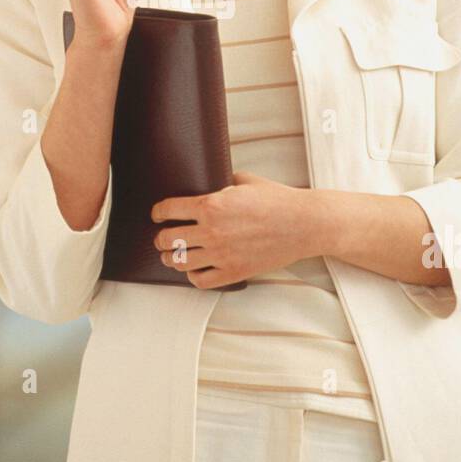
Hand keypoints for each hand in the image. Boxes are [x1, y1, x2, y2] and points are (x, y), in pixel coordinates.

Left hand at [150, 171, 314, 288]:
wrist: (303, 224)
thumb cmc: (277, 200)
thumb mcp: (244, 181)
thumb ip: (220, 183)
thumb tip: (209, 184)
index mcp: (211, 205)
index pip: (169, 210)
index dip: (158, 212)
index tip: (157, 215)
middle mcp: (211, 231)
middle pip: (168, 239)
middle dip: (160, 238)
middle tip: (161, 238)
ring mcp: (221, 254)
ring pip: (179, 262)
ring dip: (170, 258)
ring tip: (170, 255)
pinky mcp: (234, 272)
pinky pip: (201, 280)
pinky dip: (192, 276)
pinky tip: (194, 269)